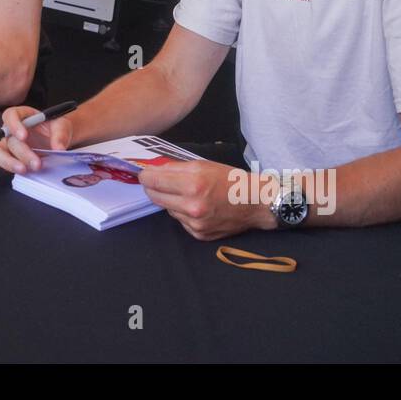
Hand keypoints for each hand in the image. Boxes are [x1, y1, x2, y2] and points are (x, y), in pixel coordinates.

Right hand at [0, 104, 75, 178]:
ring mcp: (7, 145)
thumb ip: (60, 134)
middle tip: (36, 163)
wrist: (58, 141)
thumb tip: (58, 147)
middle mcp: (11, 130)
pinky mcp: (6, 158)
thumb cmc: (57, 130)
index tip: (24, 136)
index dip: (14, 125)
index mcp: (23, 116)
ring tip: (23, 170)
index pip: (11, 115)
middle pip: (8, 139)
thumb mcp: (62, 126)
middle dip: (22, 152)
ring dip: (9, 163)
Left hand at [138, 159, 272, 241]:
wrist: (256, 203)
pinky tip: (196, 207)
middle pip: (155, 197)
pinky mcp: (199, 234)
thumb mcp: (203, 165)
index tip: (144, 173)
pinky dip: (183, 213)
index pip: (153, 181)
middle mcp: (192, 207)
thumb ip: (175, 168)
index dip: (145, 176)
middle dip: (153, 188)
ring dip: (171, 201)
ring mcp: (195, 224)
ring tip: (187, 194)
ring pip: (167, 210)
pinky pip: (180, 221)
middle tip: (157, 182)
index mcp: (193, 185)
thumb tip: (153, 169)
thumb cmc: (231, 180)